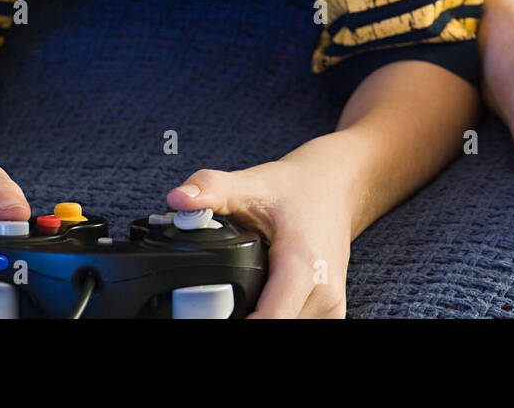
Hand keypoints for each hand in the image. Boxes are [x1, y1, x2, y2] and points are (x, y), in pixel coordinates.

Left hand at [167, 160, 350, 317]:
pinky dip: (273, 318)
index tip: (207, 311)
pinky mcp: (331, 315)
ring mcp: (331, 308)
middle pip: (272, 326)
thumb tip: (178, 198)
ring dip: (257, 320)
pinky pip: (294, 327)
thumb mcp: (251, 183)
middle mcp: (324, 292)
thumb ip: (212, 189)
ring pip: (284, 330)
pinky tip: (261, 304)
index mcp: (305, 264)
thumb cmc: (295, 189)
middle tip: (212, 303)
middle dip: (236, 318)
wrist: (334, 190)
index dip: (234, 321)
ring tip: (237, 300)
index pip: (271, 320)